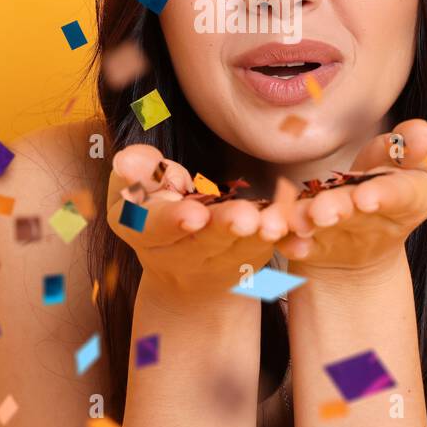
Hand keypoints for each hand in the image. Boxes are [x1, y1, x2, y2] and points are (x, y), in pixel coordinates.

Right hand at [107, 144, 287, 300]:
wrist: (180, 254)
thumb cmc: (156, 200)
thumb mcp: (137, 183)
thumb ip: (136, 168)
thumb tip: (127, 161)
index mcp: (140, 230)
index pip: (152, 227)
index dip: (172, 221)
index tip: (194, 214)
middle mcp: (175, 255)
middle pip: (201, 241)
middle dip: (223, 229)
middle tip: (245, 218)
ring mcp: (212, 265)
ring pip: (237, 250)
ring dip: (257, 237)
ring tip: (274, 223)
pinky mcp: (245, 263)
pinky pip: (266, 254)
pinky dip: (284, 246)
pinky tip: (299, 239)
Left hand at [270, 119, 426, 273]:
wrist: (367, 234)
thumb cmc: (393, 180)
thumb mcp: (411, 160)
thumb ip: (414, 144)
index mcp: (412, 196)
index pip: (402, 194)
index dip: (384, 195)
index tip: (365, 197)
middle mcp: (375, 217)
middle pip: (355, 211)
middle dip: (338, 208)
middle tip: (322, 211)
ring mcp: (342, 232)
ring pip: (321, 225)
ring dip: (306, 221)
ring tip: (295, 220)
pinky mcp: (313, 243)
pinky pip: (297, 240)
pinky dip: (287, 239)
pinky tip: (276, 234)